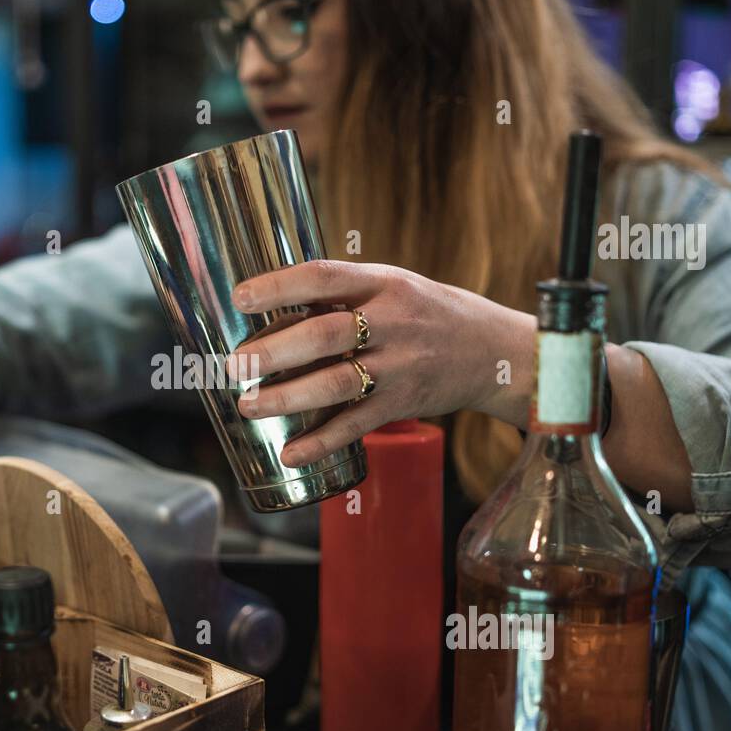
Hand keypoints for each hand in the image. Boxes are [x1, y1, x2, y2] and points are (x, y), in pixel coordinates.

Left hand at [229, 259, 536, 465]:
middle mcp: (392, 322)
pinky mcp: (404, 404)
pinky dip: (321, 442)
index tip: (240, 298)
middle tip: (235, 365)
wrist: (495, 350)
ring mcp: (399, 366)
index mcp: (383, 283)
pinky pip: (357, 425)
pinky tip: (290, 452)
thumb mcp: (392, 286)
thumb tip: (269, 311)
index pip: (324, 277)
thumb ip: (341, 295)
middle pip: (326, 334)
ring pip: (337, 383)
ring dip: (287, 398)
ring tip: (248, 406)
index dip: (279, 286)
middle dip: (274, 351)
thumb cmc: (427, 313)